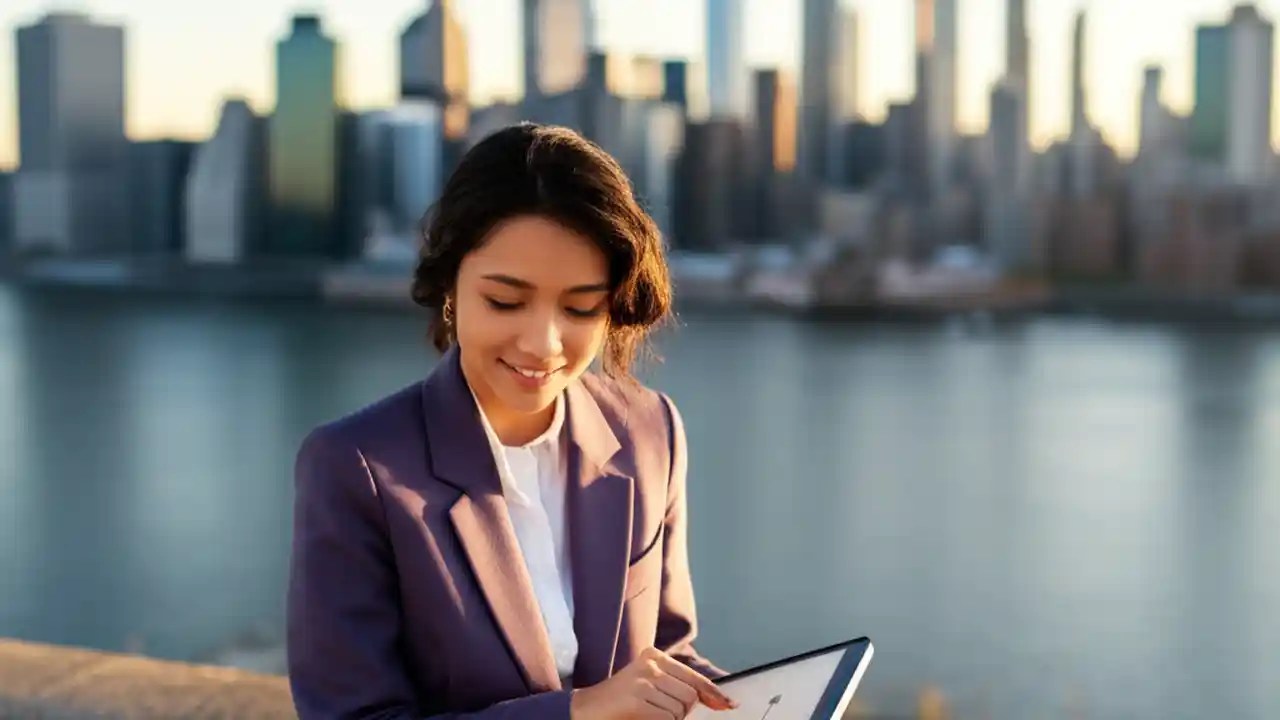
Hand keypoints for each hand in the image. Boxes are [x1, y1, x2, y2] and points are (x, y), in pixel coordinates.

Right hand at [570, 647, 737, 719]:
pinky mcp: (637, 701)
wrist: (585, 711)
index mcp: (654, 657)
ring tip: (647, 716)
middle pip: (690, 696)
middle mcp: (650, 665)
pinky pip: (667, 719)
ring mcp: (643, 682)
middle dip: (683, 712)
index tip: (728, 705)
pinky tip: (642, 719)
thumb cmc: (620, 703)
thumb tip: (717, 701)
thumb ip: (677, 688)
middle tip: (659, 714)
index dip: (713, 694)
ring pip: (680, 710)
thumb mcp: (649, 686)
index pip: (694, 677)